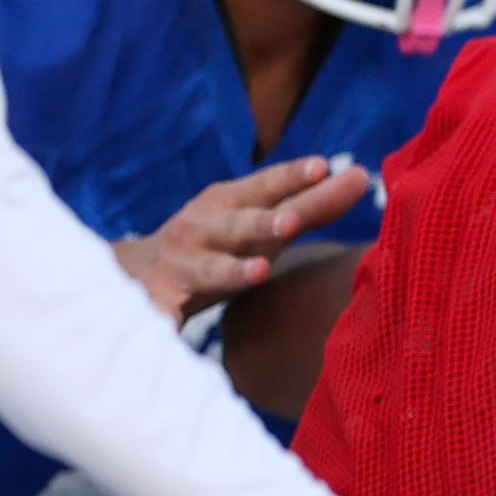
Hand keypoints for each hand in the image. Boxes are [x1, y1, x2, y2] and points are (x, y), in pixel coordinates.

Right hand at [119, 156, 371, 327]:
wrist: (131, 270)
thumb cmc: (216, 242)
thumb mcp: (258, 220)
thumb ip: (310, 204)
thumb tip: (363, 178)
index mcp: (228, 205)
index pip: (266, 188)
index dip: (292, 177)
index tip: (323, 166)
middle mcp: (203, 229)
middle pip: (240, 226)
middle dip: (264, 223)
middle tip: (292, 221)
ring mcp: (181, 264)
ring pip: (210, 269)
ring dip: (232, 270)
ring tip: (259, 272)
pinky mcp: (157, 299)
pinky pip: (161, 313)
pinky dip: (163, 320)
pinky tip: (170, 329)